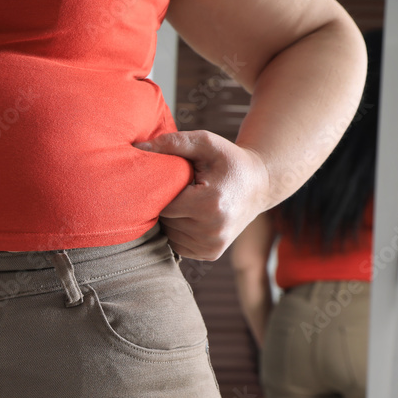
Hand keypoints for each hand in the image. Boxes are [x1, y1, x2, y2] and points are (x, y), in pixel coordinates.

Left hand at [133, 130, 271, 260]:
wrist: (260, 184)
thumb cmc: (228, 161)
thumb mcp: (206, 143)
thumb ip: (172, 143)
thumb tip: (138, 147)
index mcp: (210, 204)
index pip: (163, 204)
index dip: (162, 191)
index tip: (172, 179)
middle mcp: (212, 230)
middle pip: (165, 220)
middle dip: (167, 204)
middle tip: (183, 189)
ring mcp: (212, 246)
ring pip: (169, 234)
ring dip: (172, 219)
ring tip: (189, 201)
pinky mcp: (210, 254)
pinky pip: (177, 244)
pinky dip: (179, 231)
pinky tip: (192, 216)